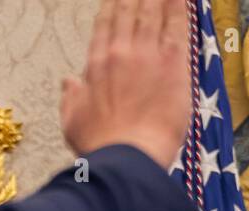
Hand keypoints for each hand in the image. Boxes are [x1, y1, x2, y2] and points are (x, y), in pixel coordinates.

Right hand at [60, 0, 191, 169]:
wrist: (126, 158)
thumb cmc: (100, 147)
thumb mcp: (73, 121)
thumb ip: (71, 97)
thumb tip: (68, 82)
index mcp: (97, 65)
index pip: (105, 25)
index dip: (112, 6)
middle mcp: (121, 52)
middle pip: (130, 11)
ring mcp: (147, 55)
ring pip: (153, 12)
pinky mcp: (172, 64)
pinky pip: (177, 26)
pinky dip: (180, 8)